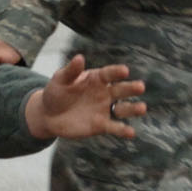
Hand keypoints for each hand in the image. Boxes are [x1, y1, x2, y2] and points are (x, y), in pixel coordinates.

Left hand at [23, 55, 145, 140]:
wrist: (49, 115)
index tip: (125, 71)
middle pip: (121, 90)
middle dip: (131, 88)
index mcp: (96, 78)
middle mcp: (105, 92)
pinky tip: (131, 132)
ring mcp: (105, 109)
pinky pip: (114, 127)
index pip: (109, 74)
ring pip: (123, 109)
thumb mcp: (60, 80)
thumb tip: (79, 58)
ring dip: (133, 108)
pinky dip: (123, 130)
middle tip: (140, 87)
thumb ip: (71, 71)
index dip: (116, 72)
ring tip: (142, 108)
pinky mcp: (101, 125)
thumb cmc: (56, 92)